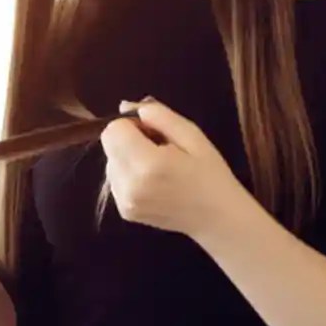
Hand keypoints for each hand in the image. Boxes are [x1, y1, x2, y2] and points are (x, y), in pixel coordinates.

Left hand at [100, 97, 248, 239]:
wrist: (218, 218)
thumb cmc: (209, 173)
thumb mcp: (191, 134)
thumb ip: (157, 115)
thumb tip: (125, 106)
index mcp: (147, 164)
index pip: (113, 129)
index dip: (132, 124)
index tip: (154, 133)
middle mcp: (128, 185)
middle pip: (108, 144)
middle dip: (128, 139)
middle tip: (158, 148)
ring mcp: (124, 201)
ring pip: (110, 161)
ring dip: (127, 157)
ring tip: (157, 167)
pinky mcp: (124, 212)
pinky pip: (115, 180)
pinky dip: (129, 175)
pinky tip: (152, 181)